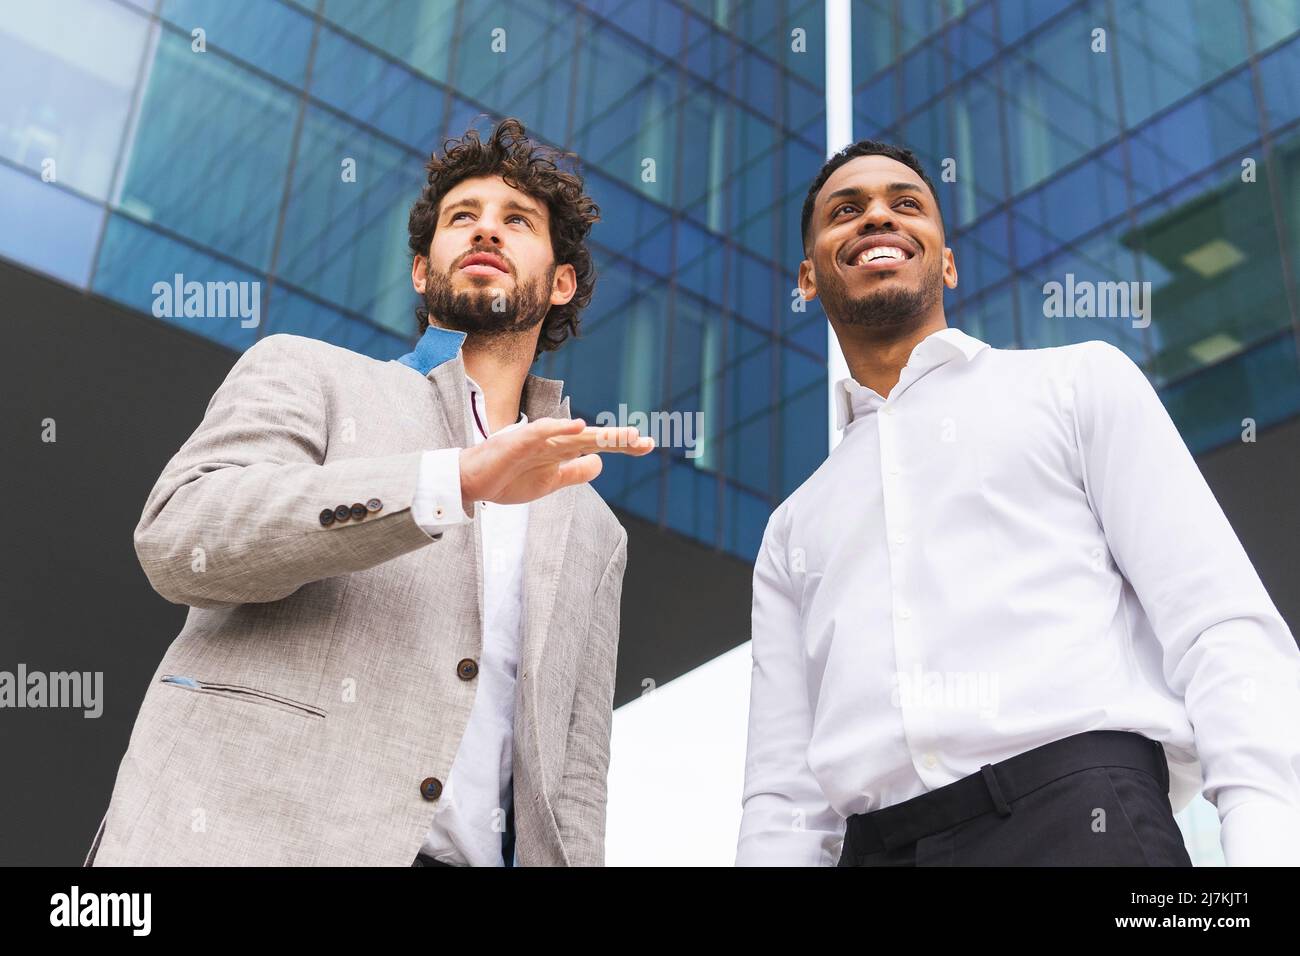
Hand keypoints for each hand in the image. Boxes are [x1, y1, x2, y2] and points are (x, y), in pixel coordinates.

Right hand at [458, 417, 653, 512]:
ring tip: (624, 435)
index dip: (622, 444)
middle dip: (618, 439)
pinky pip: (541, 433)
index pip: (598, 446)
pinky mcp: (517, 442)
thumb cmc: (507, 477)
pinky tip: (579, 427)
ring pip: (573, 435)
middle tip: (645, 440)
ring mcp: (536, 440)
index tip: (648, 444)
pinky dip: (559, 429)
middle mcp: (553, 442)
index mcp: (561, 452)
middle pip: (592, 439)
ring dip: (599, 434)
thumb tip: (600, 464)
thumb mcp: (549, 482)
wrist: (470, 481)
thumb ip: (574, 473)